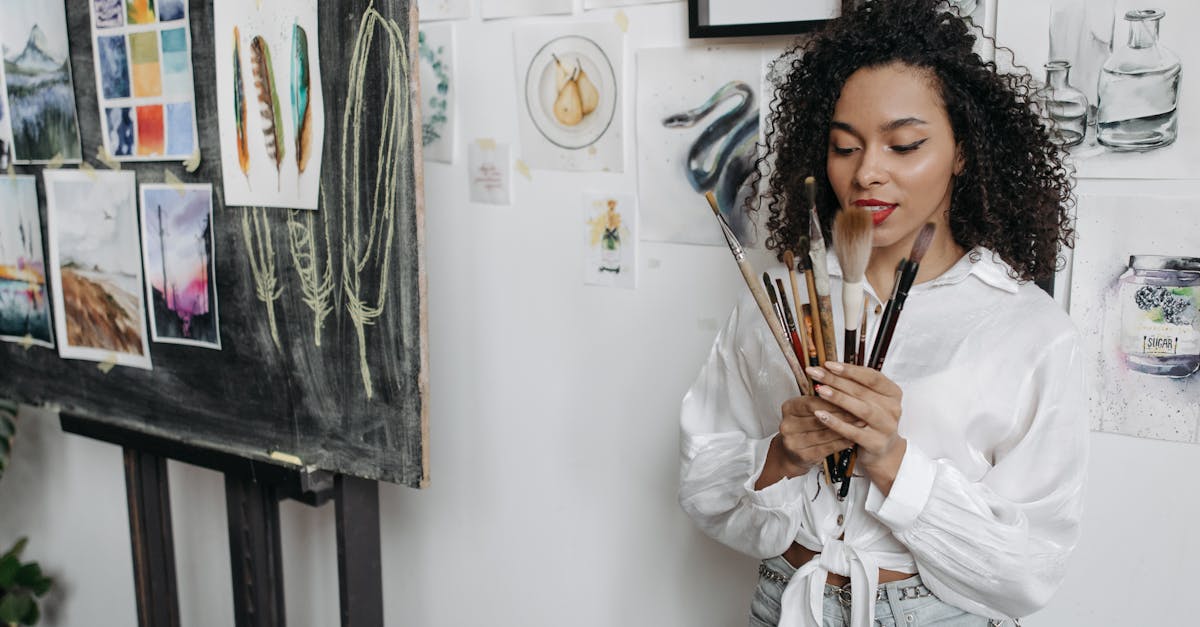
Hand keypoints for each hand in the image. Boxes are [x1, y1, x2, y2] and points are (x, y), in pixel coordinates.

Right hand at [756, 395, 855, 488]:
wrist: (792, 453)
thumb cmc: (805, 426)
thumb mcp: (808, 410)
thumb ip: (822, 400)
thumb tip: (847, 388)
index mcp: (788, 408)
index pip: (812, 402)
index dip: (832, 401)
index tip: (852, 399)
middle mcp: (787, 425)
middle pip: (819, 419)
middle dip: (843, 415)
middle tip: (862, 412)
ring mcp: (792, 442)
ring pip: (824, 434)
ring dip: (845, 429)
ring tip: (861, 424)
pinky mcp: (802, 456)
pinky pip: (826, 448)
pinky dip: (841, 443)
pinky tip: (853, 439)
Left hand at [806, 362, 906, 490]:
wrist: (883, 452)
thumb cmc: (872, 420)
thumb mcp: (870, 400)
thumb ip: (856, 385)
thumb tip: (828, 367)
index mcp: (893, 393)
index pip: (872, 377)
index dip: (849, 370)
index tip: (828, 364)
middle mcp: (893, 409)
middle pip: (862, 391)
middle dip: (836, 380)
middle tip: (816, 373)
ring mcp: (886, 427)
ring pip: (860, 409)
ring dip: (838, 398)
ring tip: (819, 389)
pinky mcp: (875, 443)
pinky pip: (853, 431)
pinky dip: (835, 422)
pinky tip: (820, 414)